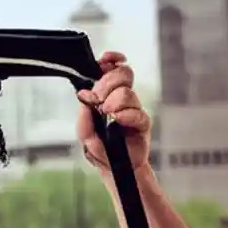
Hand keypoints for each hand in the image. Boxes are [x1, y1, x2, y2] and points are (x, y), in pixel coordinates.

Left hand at [75, 51, 151, 170]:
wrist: (114, 167)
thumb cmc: (100, 147)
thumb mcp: (84, 131)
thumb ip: (84, 113)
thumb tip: (85, 96)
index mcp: (107, 95)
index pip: (112, 69)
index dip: (110, 61)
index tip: (106, 60)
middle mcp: (121, 99)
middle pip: (122, 75)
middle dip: (107, 83)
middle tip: (99, 99)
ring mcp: (133, 109)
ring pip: (127, 92)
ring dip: (114, 101)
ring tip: (108, 113)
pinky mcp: (143, 123)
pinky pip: (138, 112)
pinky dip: (126, 114)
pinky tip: (118, 119)